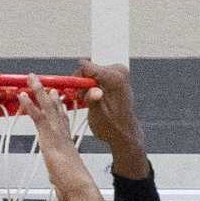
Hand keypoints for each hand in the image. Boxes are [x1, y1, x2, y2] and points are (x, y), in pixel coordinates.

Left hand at [18, 75, 99, 200]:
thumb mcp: (65, 184)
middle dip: (47, 94)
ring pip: (47, 108)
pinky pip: (38, 118)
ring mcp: (57, 135)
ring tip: (31, 79)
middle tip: (42, 81)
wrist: (80, 189)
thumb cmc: (75, 190)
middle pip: (55, 110)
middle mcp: (63, 136)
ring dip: (38, 92)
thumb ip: (60, 183)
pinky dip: (30, 105)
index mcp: (68, 145)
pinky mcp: (49, 138)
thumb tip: (60, 191)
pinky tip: (24, 96)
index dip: (59, 107)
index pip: (63, 121)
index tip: (56, 96)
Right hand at [79, 60, 148, 177]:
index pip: (86, 67)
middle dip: (82, 84)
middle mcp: (119, 71)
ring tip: (89, 102)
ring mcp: (119, 73)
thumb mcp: (98, 115)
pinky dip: (93, 86)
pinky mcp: (118, 77)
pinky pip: (99, 76)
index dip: (76, 80)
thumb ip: (92, 100)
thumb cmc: (113, 127)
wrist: (125, 133)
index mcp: (114, 78)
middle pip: (89, 69)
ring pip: (92, 73)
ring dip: (87, 87)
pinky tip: (94, 98)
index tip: (74, 92)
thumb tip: (91, 91)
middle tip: (82, 100)